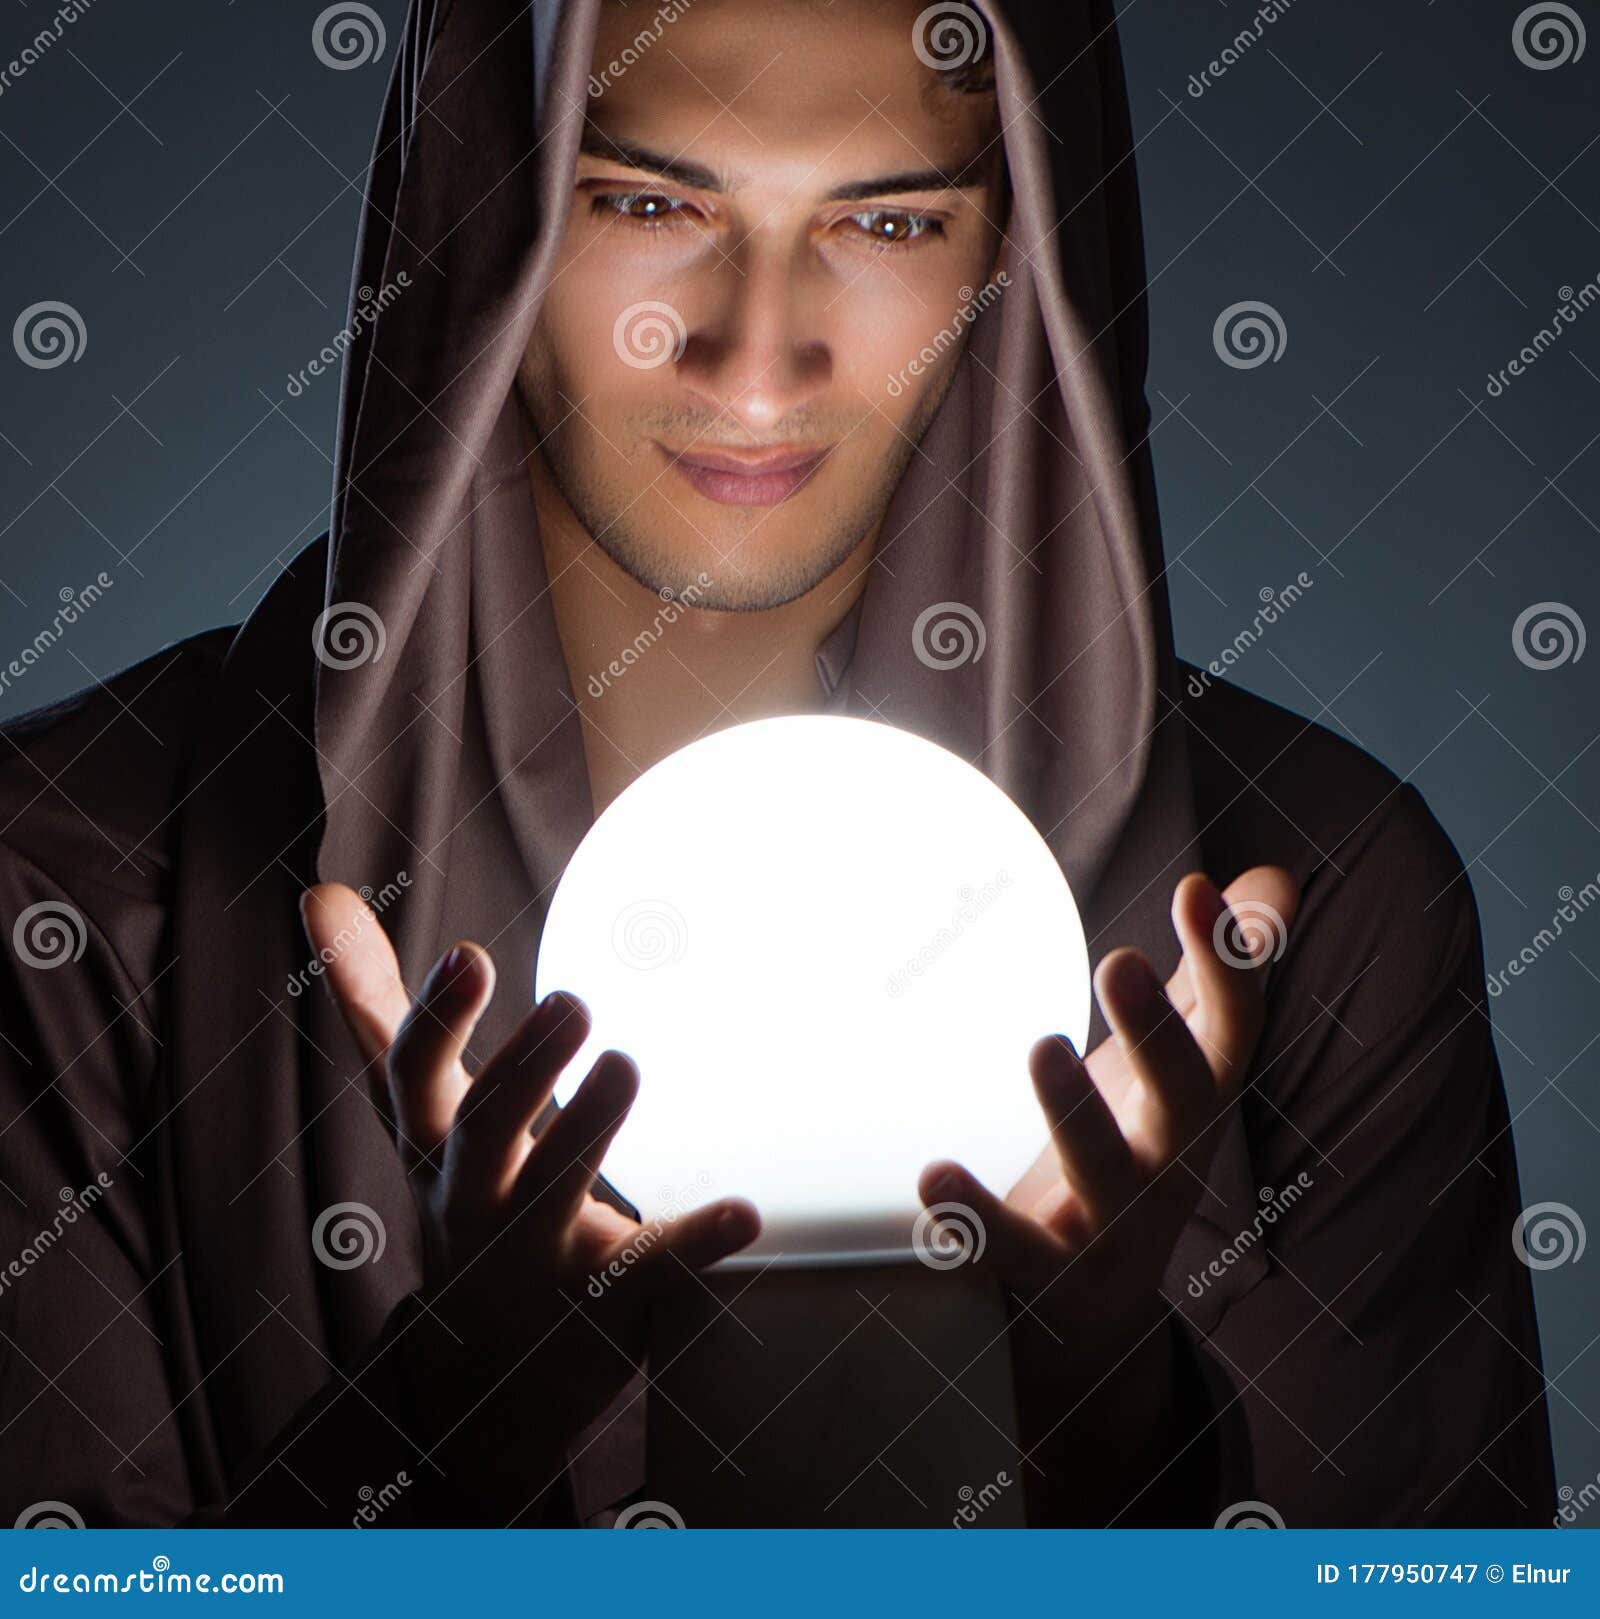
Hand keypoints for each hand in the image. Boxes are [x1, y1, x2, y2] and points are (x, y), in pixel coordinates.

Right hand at [300, 882, 760, 1509]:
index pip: (412, 1075)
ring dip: (587, 1130)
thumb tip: (321, 891)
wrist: (489, 1378)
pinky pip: (648, 1271)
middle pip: (483, 1132)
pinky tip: (745, 1214)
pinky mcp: (604, 1300)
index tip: (470, 956)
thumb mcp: (417, 1109)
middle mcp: (472, 1197)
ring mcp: (535, 1254)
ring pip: (553, 1193)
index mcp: (432, 1142)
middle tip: (575, 1003)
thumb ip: (377, 1003)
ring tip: (625, 1065)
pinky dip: (695, 1243)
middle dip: (522, 1069)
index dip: (437, 1019)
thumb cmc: (463, 1198)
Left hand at [915, 866, 1298, 1514]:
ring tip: (1042, 1048)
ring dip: (1077, 1115)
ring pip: (1107, 1176)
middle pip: (1185, 1099)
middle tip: (1119, 961)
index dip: (1229, 964)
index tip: (1197, 890)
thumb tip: (1268, 882)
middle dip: (1158, 1032)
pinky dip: (979, 1224)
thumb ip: (1210, 980)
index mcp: (1193, 1104)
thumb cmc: (1129, 1160)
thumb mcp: (1174, 1069)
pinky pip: (1015, 1256)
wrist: (1092, 1322)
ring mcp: (1114, 1227)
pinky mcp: (1050, 1279)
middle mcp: (1169, 1164)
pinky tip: (934, 1184)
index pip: (1232, 1029)